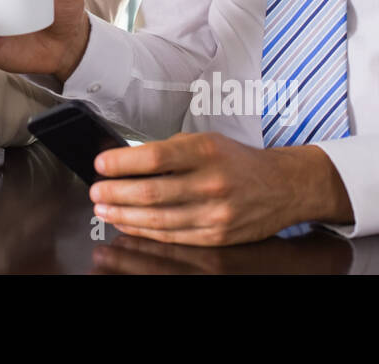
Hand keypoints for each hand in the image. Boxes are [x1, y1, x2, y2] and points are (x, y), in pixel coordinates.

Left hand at [88, 133, 341, 246]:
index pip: (155, 157)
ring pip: (159, 219)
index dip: (121, 163)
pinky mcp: (217, 236)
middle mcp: (212, 182)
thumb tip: (126, 162)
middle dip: (115, 194)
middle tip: (96, 192)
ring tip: (104, 210)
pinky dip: (146, 232)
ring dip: (124, 216)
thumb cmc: (237, 160)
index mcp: (206, 151)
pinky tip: (129, 225)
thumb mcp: (206, 141)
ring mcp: (215, 213)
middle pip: (152, 192)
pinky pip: (173, 236)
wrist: (283, 186)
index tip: (100, 165)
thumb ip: (170, 150)